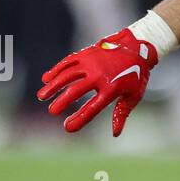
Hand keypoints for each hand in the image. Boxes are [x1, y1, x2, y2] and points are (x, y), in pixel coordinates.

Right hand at [37, 28, 157, 135]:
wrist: (137, 46)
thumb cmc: (137, 75)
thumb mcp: (133, 96)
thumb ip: (121, 114)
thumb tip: (115, 134)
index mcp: (111, 89)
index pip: (91, 108)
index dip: (79, 119)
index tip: (67, 128)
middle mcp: (98, 76)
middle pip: (75, 91)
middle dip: (61, 102)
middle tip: (52, 111)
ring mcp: (91, 63)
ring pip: (67, 75)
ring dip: (53, 86)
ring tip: (41, 96)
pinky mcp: (86, 53)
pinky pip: (67, 62)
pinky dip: (56, 70)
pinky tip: (46, 79)